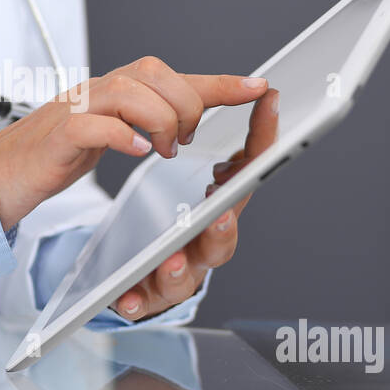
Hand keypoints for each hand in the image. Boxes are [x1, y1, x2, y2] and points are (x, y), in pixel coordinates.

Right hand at [0, 56, 269, 232]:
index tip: (259, 86)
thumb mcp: (111, 131)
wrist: (2, 171)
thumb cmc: (56, 152)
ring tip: (161, 149)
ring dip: (158, 121)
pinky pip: (95, 124)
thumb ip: (145, 119)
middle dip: (183, 107)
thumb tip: (187, 117)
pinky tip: (137, 151)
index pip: (176, 76)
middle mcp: (99, 90)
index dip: (219, 81)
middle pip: (155, 74)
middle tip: (181, 141)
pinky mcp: (59, 135)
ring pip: (130, 91)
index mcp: (117, 89)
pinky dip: (122, 135)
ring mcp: (77, 108)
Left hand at [111, 87, 278, 320]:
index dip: (261, 140)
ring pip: (186, 279)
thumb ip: (206, 133)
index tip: (265, 107)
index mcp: (217, 208)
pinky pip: (143, 302)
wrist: (134, 265)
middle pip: (222, 241)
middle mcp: (203, 243)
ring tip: (172, 260)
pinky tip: (124, 301)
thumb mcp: (189, 170)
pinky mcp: (145, 293)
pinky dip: (136, 302)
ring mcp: (177, 272)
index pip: (246, 174)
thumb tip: (249, 87)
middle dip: (223, 230)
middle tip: (219, 217)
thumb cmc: (170, 216)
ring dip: (182, 270)